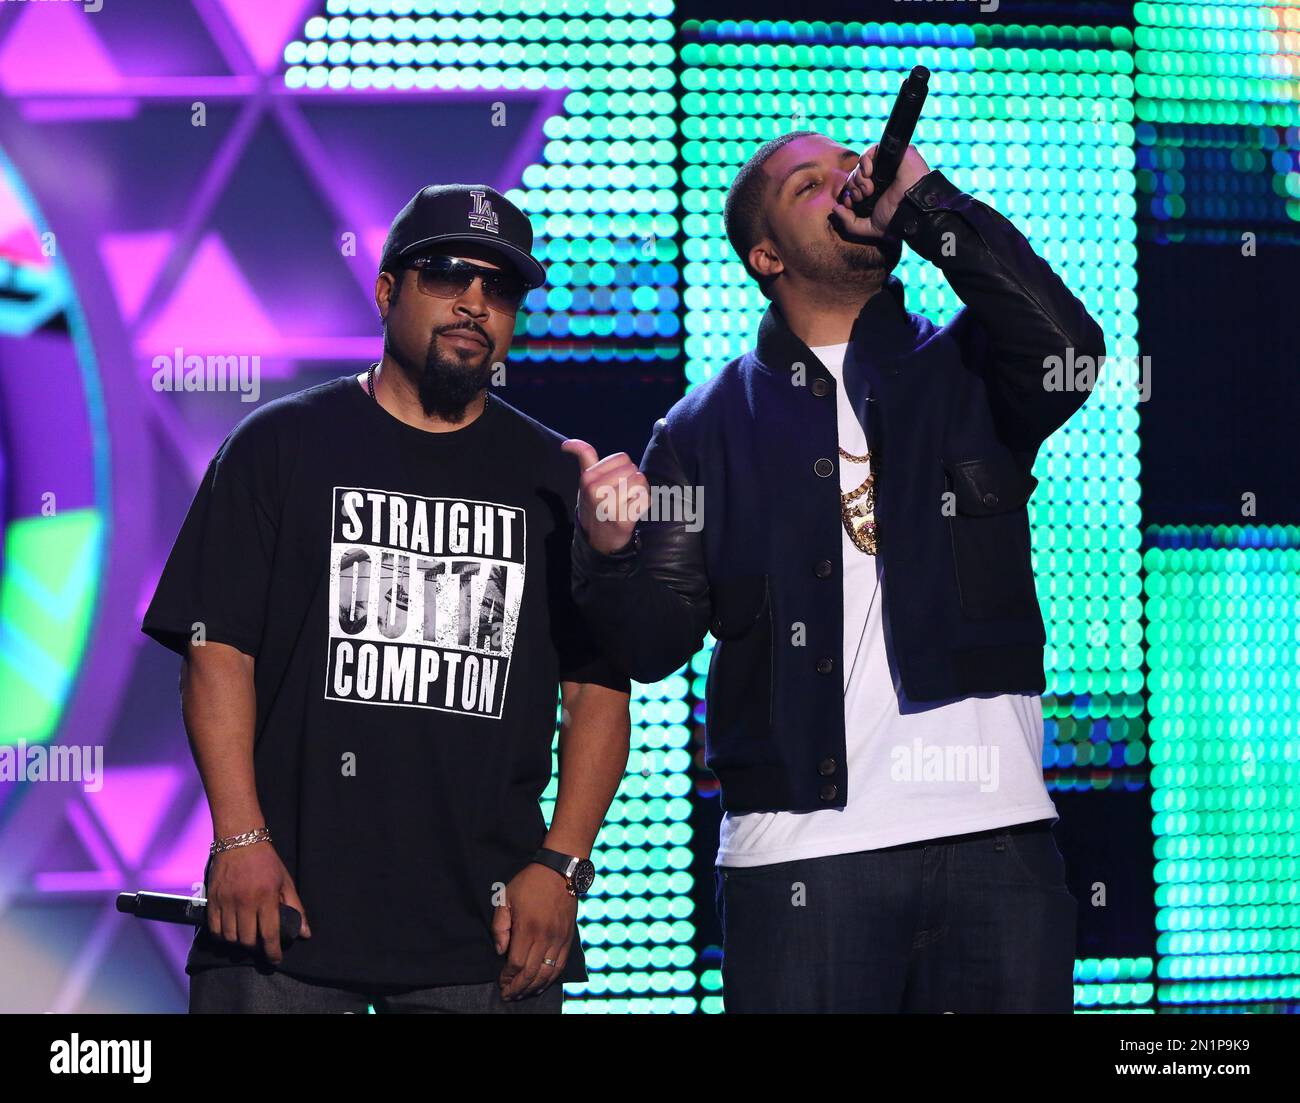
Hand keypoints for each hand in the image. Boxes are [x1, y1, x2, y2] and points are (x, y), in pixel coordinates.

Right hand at [205, 842, 311, 965]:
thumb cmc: (266, 861)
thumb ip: (295, 908)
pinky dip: (222, 936)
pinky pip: (214, 928)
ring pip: (229, 937)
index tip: (275, 959)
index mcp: (266, 897)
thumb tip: (305, 933)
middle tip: (260, 945)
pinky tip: (229, 934)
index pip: (269, 933)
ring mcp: (226, 901)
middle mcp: (245, 901)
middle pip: (247, 940)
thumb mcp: (285, 881)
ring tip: (245, 940)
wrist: (239, 840)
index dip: (272, 951)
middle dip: (255, 948)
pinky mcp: (213, 900)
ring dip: (238, 944)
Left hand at [492, 862, 577, 1000]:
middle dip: (518, 988)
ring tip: (522, 994)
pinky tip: (541, 985)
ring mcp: (559, 939)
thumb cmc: (529, 883)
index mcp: (528, 928)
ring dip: (533, 988)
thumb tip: (500, 951)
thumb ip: (500, 927)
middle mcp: (545, 937)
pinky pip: (560, 965)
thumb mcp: (505, 898)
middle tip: (508, 996)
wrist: (560, 871)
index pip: (516, 964)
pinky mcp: (568, 938)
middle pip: (531, 973)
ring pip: (547, 973)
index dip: (507, 978)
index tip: (501, 982)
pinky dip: (550, 979)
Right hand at [560, 439, 649, 555]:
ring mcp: (608, 507)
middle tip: (622, 494)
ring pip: (640, 482)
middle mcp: (595, 491)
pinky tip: (631, 510)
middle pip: (633, 469)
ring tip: (627, 501)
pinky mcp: (622, 521)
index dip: (623, 468)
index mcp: (588, 478)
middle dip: (632, 480)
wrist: (597, 537)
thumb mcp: (586, 479)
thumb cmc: (595, 502)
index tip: (614, 481)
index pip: (622, 458)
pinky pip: (644, 499)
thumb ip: (583, 456)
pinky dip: (642, 504)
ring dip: (639, 491)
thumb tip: (566, 444)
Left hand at [831, 143, 930, 238]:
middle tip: (864, 196)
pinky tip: (869, 173)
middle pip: (854, 176)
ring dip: (859, 178)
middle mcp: (879, 180)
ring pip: (861, 165)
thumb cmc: (894, 219)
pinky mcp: (893, 154)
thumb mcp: (868, 228)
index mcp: (874, 194)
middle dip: (854, 187)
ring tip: (870, 189)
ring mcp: (886, 166)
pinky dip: (865, 161)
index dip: (849, 194)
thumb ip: (849, 223)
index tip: (852, 203)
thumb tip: (835, 209)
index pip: (853, 188)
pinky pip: (871, 150)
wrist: (912, 207)